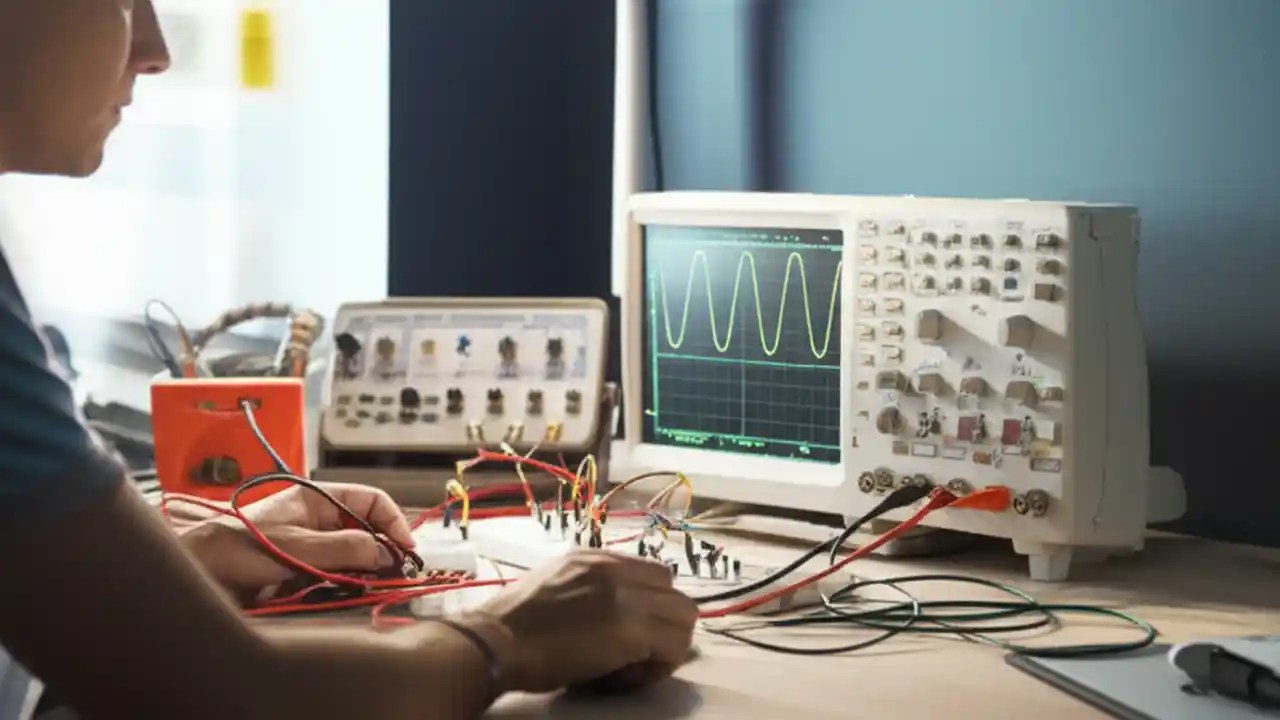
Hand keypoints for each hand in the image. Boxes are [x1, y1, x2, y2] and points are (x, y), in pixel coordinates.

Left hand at [176, 483, 414, 596]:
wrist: (199, 568)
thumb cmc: (240, 547)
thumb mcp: (298, 548)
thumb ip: (346, 550)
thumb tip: (386, 555)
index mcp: (318, 499)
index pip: (372, 501)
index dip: (394, 522)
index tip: (406, 549)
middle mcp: (318, 519)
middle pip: (366, 530)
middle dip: (381, 551)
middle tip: (394, 575)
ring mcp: (310, 544)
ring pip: (352, 555)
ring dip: (362, 571)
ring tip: (367, 586)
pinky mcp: (302, 569)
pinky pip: (335, 574)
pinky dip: (343, 583)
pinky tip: (343, 593)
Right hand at [456, 551, 697, 694]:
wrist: (495, 641)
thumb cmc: (510, 623)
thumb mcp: (553, 583)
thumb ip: (586, 588)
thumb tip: (607, 613)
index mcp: (596, 558)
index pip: (653, 574)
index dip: (650, 607)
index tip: (630, 635)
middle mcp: (617, 570)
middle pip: (676, 594)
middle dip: (665, 626)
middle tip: (638, 655)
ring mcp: (627, 597)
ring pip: (684, 618)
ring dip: (667, 647)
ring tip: (632, 669)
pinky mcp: (632, 630)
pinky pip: (673, 648)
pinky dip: (656, 668)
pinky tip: (623, 679)